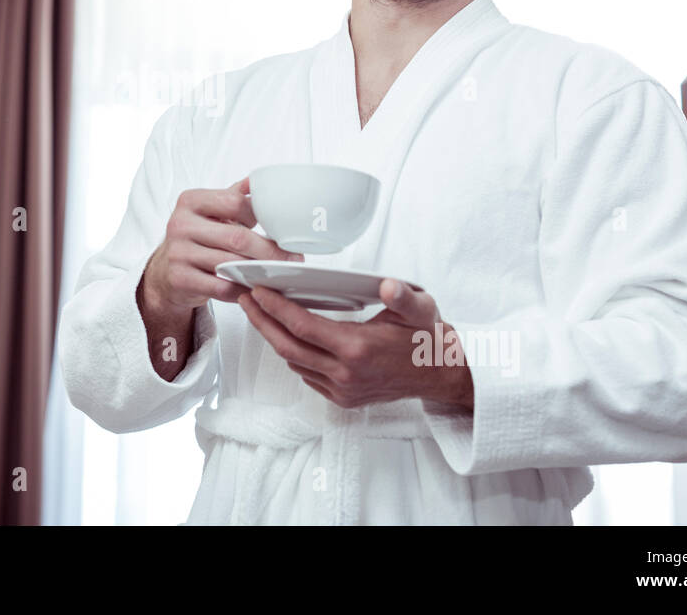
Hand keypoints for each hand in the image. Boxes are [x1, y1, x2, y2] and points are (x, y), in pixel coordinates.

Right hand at [143, 176, 304, 312]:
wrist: (165, 270)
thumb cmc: (196, 236)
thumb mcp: (209, 211)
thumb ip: (233, 196)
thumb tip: (258, 180)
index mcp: (190, 200)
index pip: (235, 203)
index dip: (261, 216)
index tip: (281, 229)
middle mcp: (180, 224)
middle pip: (237, 237)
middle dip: (270, 251)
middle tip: (293, 259)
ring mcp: (178, 253)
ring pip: (231, 264)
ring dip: (260, 272)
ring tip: (279, 275)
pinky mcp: (180, 279)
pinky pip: (221, 287)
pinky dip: (243, 290)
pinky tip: (255, 288)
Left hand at [237, 278, 473, 410]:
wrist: (441, 374)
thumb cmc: (427, 337)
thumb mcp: (422, 309)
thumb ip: (404, 297)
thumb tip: (389, 286)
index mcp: (358, 348)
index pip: (302, 326)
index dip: (275, 307)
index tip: (257, 290)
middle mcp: (345, 373)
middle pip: (287, 347)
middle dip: (261, 322)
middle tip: (245, 299)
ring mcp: (343, 390)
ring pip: (295, 362)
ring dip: (275, 338)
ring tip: (262, 313)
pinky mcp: (344, 399)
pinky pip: (308, 375)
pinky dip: (294, 354)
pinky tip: (289, 336)